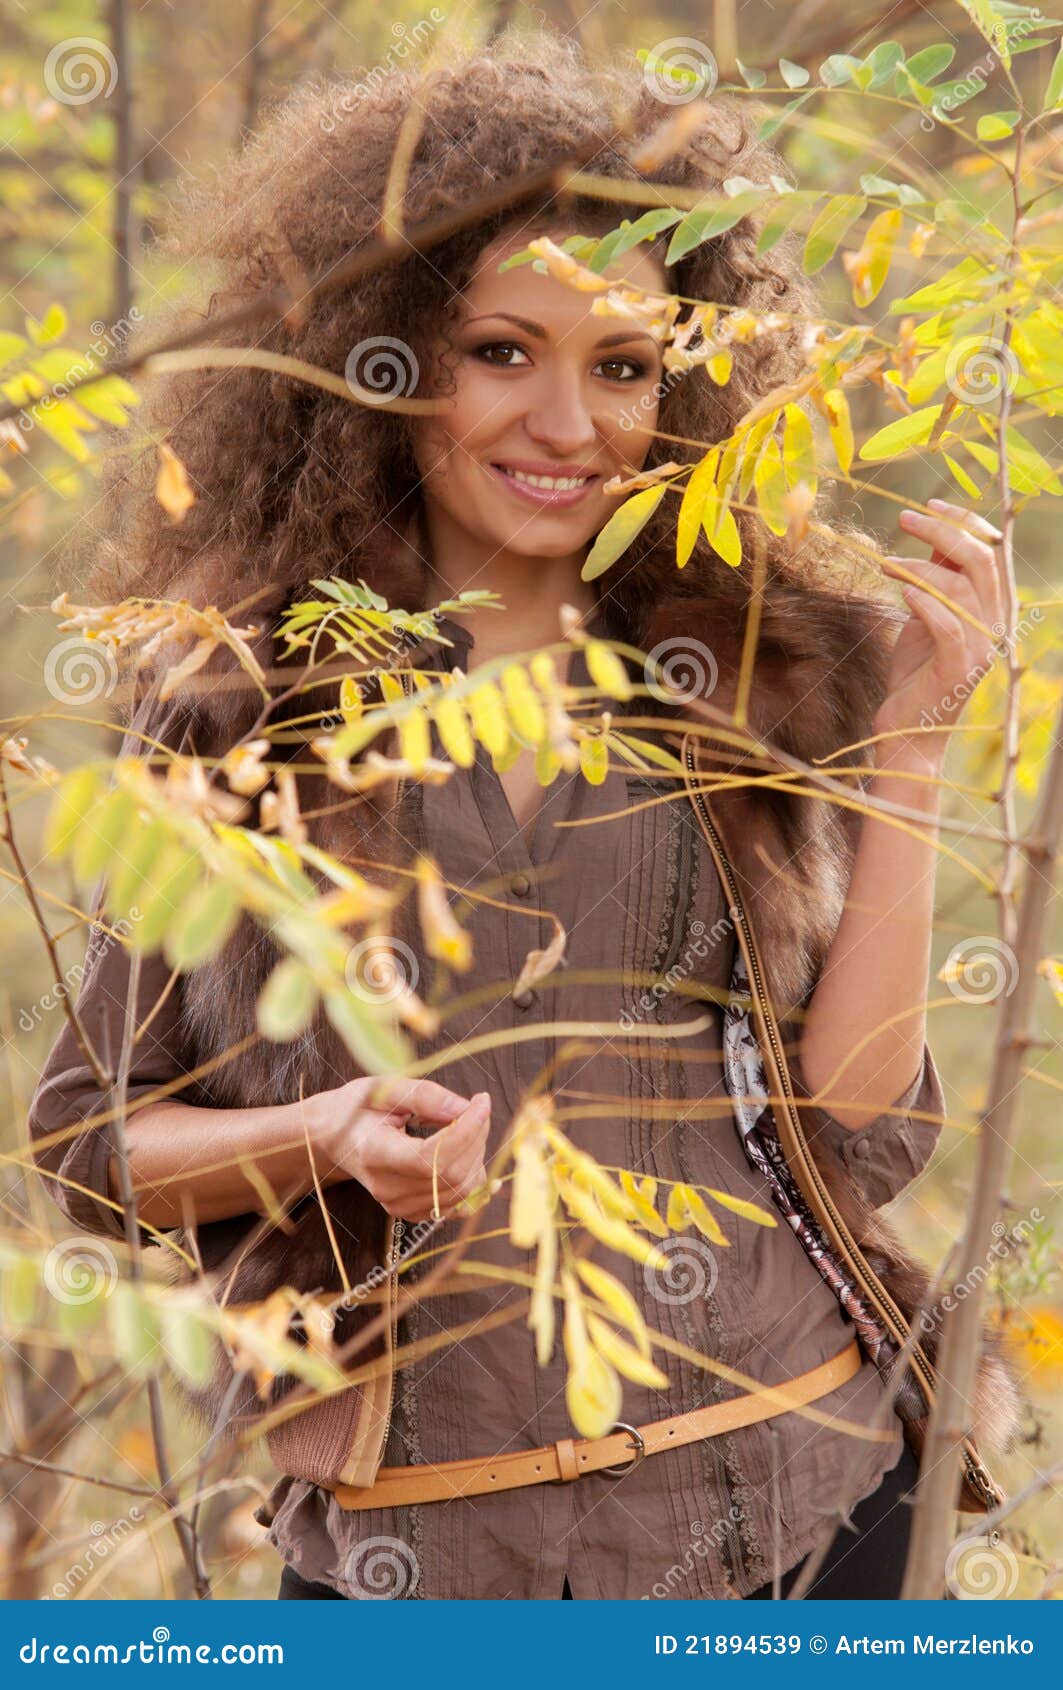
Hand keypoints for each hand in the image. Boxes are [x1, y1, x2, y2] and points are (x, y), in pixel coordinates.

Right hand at [316, 1075, 491, 1221]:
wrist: (334, 1139)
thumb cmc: (355, 1110)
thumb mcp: (381, 1089)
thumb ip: (423, 1095)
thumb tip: (463, 1107)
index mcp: (374, 1155)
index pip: (431, 1158)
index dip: (465, 1131)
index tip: (480, 1101)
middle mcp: (387, 1189)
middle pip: (451, 1175)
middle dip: (476, 1137)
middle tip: (476, 1106)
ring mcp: (400, 1206)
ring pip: (461, 1190)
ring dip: (477, 1154)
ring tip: (467, 1124)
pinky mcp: (413, 1212)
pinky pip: (459, 1204)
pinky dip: (474, 1179)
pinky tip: (477, 1156)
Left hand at [876, 498, 1006, 763]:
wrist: (908, 734)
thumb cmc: (915, 675)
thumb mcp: (925, 618)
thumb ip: (935, 581)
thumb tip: (931, 533)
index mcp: (991, 609)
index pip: (992, 551)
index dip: (965, 522)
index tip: (928, 504)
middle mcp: (994, 625)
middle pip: (981, 559)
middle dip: (942, 530)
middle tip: (903, 518)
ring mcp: (981, 648)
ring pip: (962, 586)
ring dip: (920, 564)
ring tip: (886, 562)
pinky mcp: (958, 669)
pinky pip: (947, 623)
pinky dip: (924, 601)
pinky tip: (901, 591)